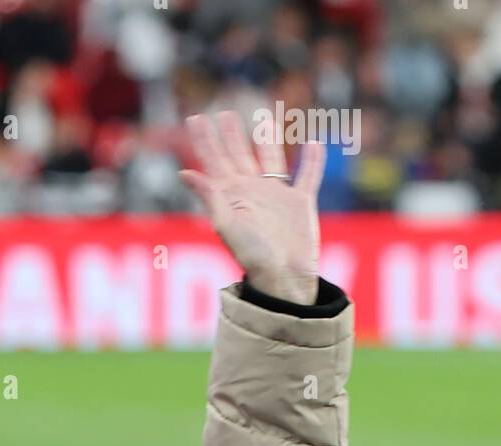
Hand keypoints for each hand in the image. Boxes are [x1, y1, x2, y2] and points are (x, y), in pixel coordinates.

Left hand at [179, 111, 324, 305]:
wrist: (283, 276)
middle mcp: (252, 192)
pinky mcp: (301, 203)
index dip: (204, 140)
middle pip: (238, 155)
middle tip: (224, 113)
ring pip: (272, 158)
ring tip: (264, 117)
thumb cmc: (252, 254)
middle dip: (231, 135)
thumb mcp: (226, 223)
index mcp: (231, 195)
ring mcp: (277, 196)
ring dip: (267, 138)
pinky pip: (308, 175)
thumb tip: (184, 172)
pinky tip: (315, 142)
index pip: (214, 160)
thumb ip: (210, 195)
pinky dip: (313, 159)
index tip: (195, 118)